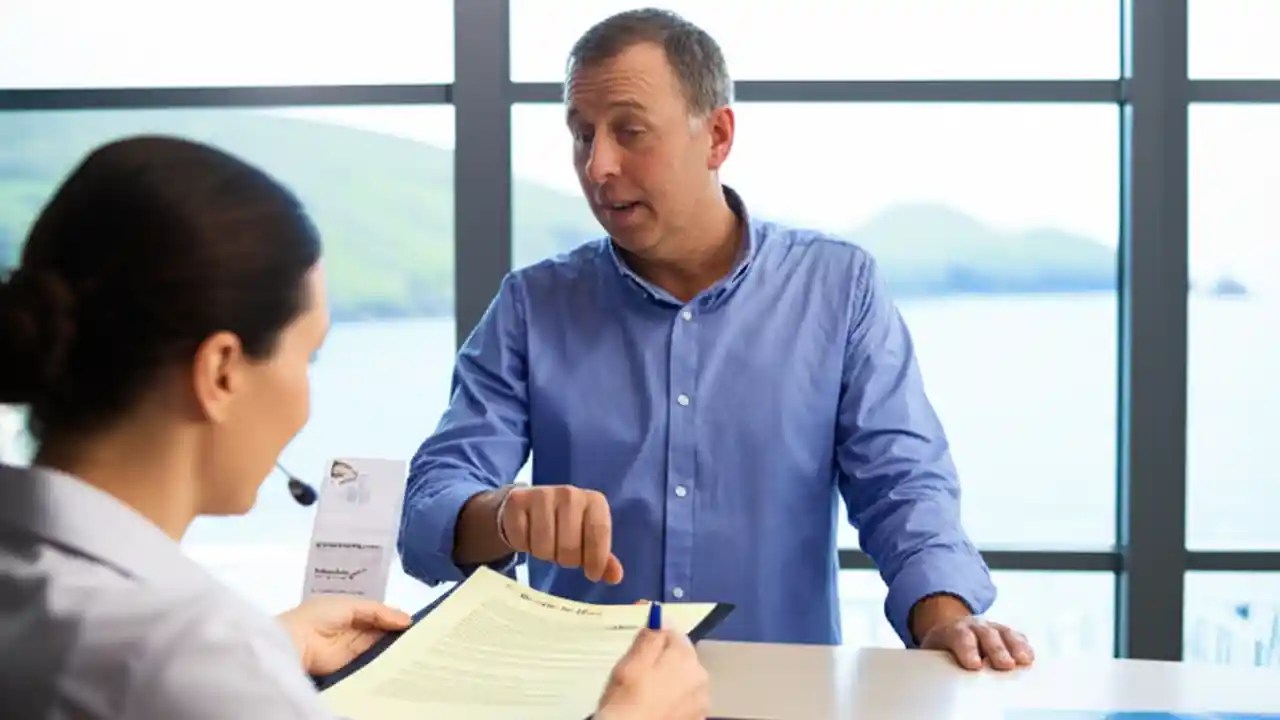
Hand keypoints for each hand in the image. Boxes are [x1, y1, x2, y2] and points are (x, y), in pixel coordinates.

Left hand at [277, 595, 411, 674]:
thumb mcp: (352, 605)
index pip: (380, 613)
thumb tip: (407, 620)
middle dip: (399, 630)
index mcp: (352, 609)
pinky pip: (375, 660)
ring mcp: (355, 646)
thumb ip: (380, 612)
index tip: (419, 620)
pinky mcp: (355, 664)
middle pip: (383, 629)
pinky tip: (404, 656)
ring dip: (396, 644)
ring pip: (381, 645)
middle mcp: (355, 628)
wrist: (298, 641)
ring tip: (419, 643)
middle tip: (424, 633)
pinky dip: (388, 658)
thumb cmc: (320, 615)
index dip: (397, 616)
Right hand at [500, 485, 623, 583]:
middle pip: (569, 547)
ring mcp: (543, 495)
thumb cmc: (564, 525)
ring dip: (545, 553)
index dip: (596, 559)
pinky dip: (524, 545)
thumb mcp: (587, 538)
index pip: (599, 534)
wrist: (528, 505)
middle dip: (566, 559)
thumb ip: (601, 557)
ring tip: (547, 544)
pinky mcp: (518, 501)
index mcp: (594, 501)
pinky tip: (528, 535)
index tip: (592, 574)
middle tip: (562, 554)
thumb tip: (616, 577)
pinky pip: (521, 539)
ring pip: (544, 545)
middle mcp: (570, 494)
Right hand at [595, 628, 709, 719]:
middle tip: (638, 675)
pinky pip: (685, 701)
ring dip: (670, 681)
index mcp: (685, 657)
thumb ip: (650, 637)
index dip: (654, 638)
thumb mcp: (630, 664)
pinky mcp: (697, 719)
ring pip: (684, 680)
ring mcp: (702, 702)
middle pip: (681, 657)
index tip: (638, 648)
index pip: (673, 633)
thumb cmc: (626, 703)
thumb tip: (660, 616)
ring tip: (646, 695)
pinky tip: (656, 708)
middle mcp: (700, 677)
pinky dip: (674, 701)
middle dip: (663, 661)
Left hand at [913, 595, 1033, 670]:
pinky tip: (1029, 657)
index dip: (967, 650)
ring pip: (1004, 633)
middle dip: (996, 649)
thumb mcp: (933, 655)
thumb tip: (942, 679)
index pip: (959, 636)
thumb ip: (939, 663)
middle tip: (1004, 665)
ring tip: (1023, 661)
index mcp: (951, 630)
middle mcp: (973, 625)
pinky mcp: (1005, 633)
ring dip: (1015, 646)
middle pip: (985, 634)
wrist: (948, 630)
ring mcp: (991, 627)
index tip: (974, 665)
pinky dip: (1024, 646)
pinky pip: (1016, 636)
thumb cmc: (942, 649)